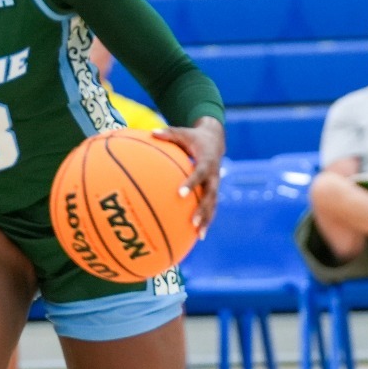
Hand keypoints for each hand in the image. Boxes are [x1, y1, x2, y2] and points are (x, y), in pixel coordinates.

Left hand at [153, 118, 223, 232]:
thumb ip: (168, 134)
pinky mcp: (213, 191)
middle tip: (193, 222)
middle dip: (203, 209)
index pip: (199, 174)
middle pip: (210, 195)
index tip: (180, 194)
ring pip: (213, 205)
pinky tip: (198, 235)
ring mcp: (215, 185)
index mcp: (206, 161)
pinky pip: (211, 207)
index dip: (191, 183)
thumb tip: (152, 132)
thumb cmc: (193, 137)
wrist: (214, 140)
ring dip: (207, 220)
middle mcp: (214, 175)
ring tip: (200, 236)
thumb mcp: (182, 133)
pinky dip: (206, 220)